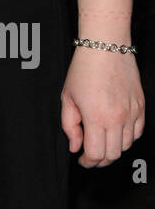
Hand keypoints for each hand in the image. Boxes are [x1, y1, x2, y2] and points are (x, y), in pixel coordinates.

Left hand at [60, 47, 144, 167]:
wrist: (106, 47)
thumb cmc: (85, 68)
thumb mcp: (67, 97)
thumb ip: (69, 126)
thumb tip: (75, 146)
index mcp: (96, 117)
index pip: (96, 154)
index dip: (87, 162)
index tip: (82, 160)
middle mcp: (117, 118)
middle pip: (112, 154)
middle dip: (100, 160)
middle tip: (91, 156)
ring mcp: (131, 113)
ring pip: (126, 145)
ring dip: (113, 149)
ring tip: (102, 142)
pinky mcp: (141, 106)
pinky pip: (138, 132)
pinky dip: (127, 137)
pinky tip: (116, 132)